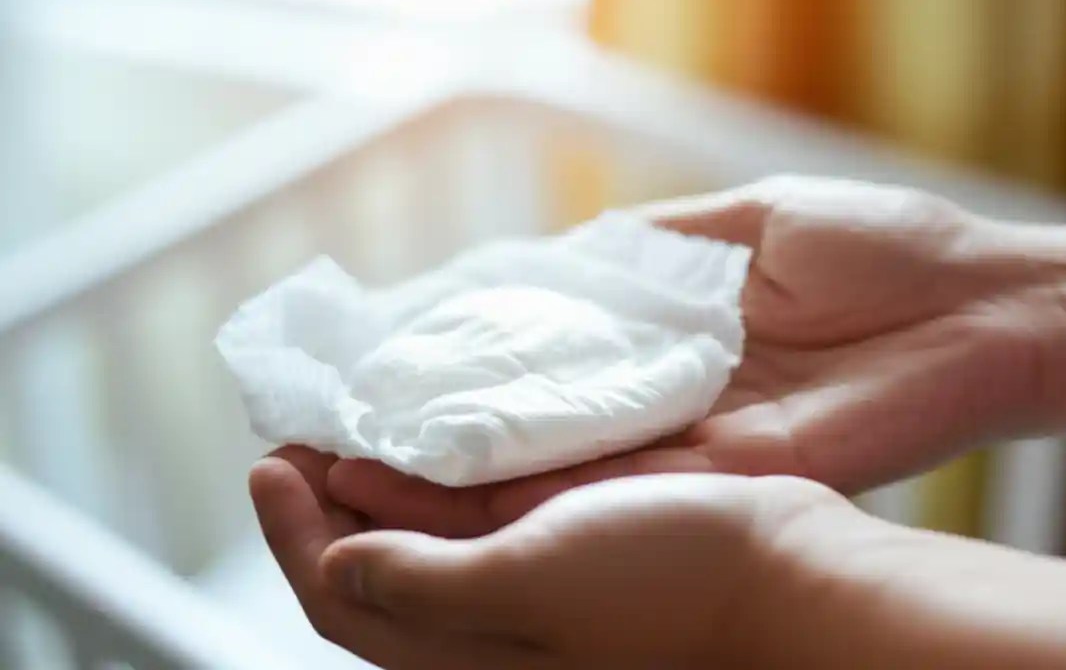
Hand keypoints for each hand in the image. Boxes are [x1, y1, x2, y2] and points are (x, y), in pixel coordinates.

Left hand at [250, 445, 904, 669]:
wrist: (790, 579)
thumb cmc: (672, 586)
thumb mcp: (531, 583)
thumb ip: (424, 583)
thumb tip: (336, 563)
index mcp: (471, 652)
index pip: (344, 598)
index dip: (293, 532)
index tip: (271, 457)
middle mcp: (493, 629)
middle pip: (376, 572)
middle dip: (326, 506)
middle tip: (304, 432)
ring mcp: (536, 591)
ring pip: (429, 541)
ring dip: (385, 485)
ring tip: (363, 423)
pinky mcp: (574, 553)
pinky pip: (485, 518)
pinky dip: (450, 480)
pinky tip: (452, 434)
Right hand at [327, 176, 1048, 535]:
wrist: (992, 305)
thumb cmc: (886, 247)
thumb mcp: (746, 221)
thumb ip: (655, 246)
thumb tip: (559, 253)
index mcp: (670, 344)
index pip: (542, 365)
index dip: (460, 369)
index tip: (373, 370)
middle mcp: (673, 407)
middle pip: (538, 435)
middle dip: (439, 442)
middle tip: (332, 443)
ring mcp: (703, 447)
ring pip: (566, 475)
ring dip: (468, 482)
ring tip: (359, 477)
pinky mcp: (743, 473)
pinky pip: (631, 485)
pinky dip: (547, 495)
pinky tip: (458, 493)